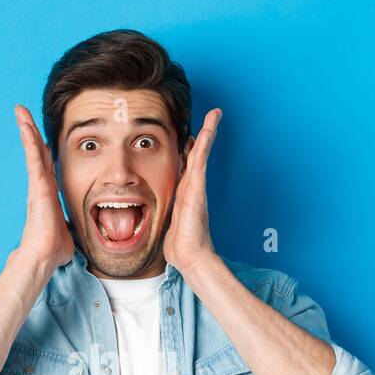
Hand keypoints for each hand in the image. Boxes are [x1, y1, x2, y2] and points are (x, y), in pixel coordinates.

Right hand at [11, 104, 74, 270]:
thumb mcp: (68, 234)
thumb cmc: (54, 250)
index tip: (40, 137)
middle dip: (31, 133)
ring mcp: (37, 185)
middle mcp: (41, 187)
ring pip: (33, 151)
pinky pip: (33, 158)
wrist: (43, 256)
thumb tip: (74, 236)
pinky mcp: (37, 186)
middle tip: (24, 115)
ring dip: (27, 130)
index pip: (46, 167)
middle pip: (37, 154)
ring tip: (20, 111)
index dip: (43, 151)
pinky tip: (26, 125)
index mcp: (48, 195)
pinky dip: (30, 141)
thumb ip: (70, 229)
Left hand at [163, 108, 221, 271]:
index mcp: (185, 195)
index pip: (189, 166)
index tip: (192, 137)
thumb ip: (168, 218)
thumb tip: (160, 219)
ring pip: (201, 154)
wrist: (190, 257)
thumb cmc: (180, 247)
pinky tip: (207, 130)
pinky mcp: (197, 190)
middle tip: (212, 117)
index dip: (191, 150)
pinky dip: (204, 145)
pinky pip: (200, 162)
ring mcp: (196, 188)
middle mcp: (193, 188)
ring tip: (214, 116)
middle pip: (198, 155)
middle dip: (204, 135)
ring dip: (207, 133)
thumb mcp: (170, 227)